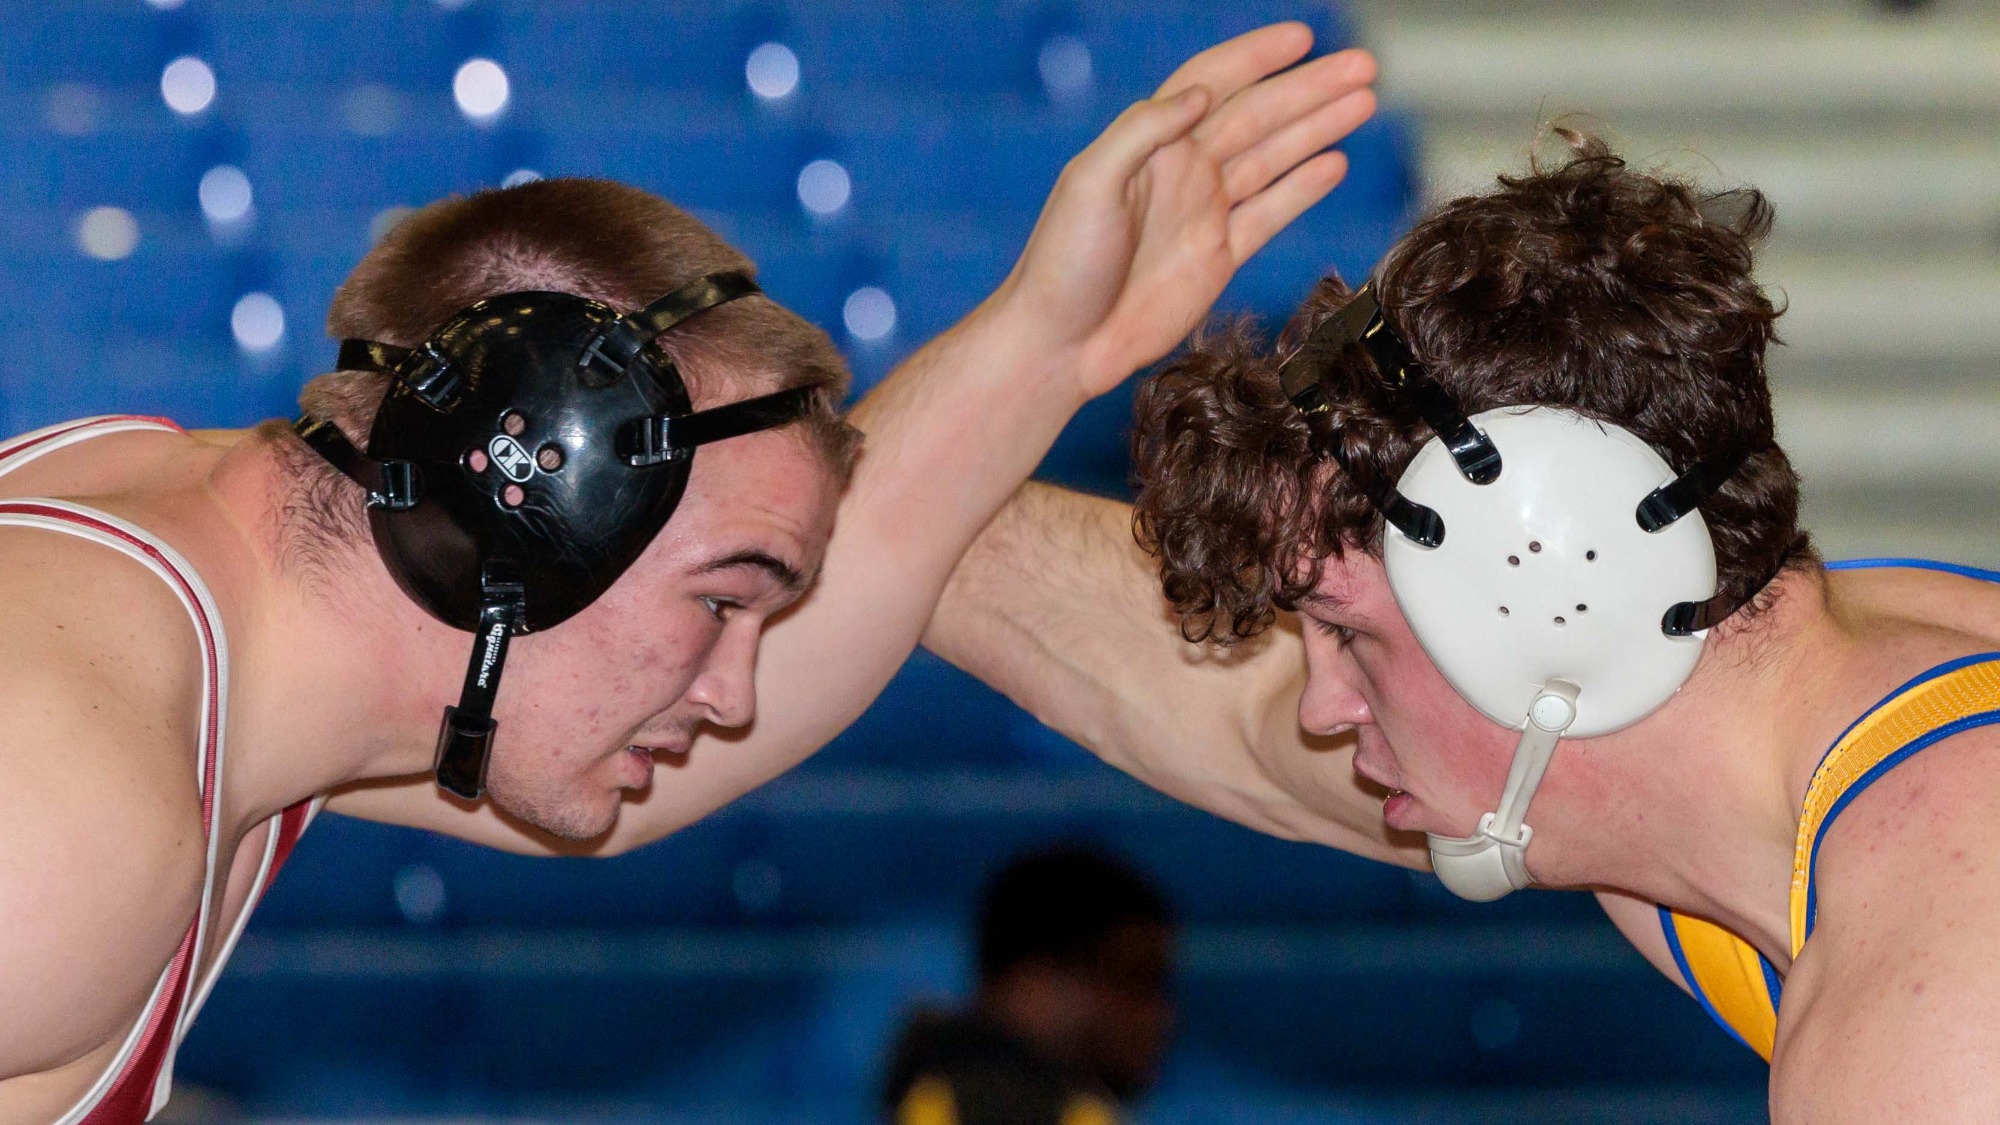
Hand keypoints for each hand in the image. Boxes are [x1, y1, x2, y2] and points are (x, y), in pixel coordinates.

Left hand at [989, 23, 1378, 399]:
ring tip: (1363, 102)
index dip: (1257, 57)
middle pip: (1259, 114)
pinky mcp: (1218, 258)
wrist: (1062, 344)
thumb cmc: (1062, 264)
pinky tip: (1335, 163)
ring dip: (1318, 127)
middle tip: (1362, 66)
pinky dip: (1303, 187)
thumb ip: (1141, 132)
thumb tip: (1197, 94)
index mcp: (1153, 145)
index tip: (1302, 38)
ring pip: (1274, 157)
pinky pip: (1270, 212)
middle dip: (1310, 89)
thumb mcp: (1089, 184)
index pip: (1214, 82)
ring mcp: (1204, 213)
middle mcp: (1183, 171)